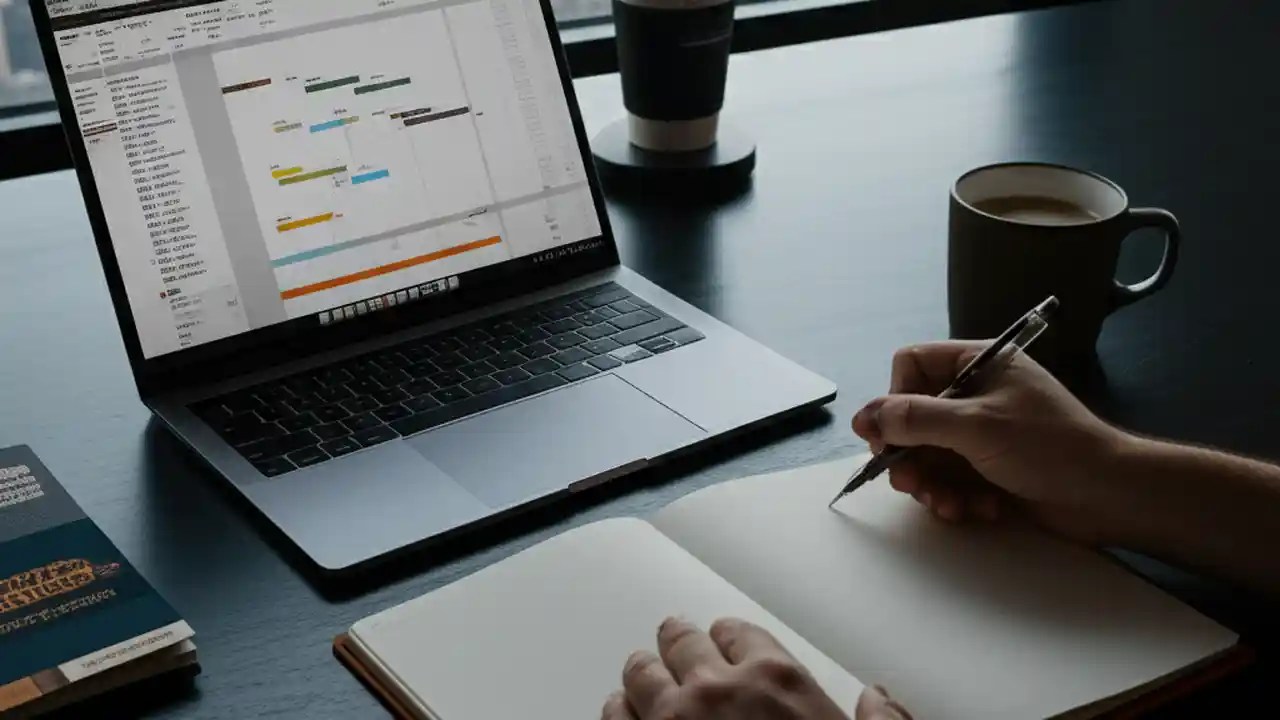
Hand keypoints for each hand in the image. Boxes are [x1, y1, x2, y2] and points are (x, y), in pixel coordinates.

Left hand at [603, 617, 910, 719]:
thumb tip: (878, 700)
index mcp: (774, 680)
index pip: (738, 634)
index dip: (730, 637)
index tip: (725, 638)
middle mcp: (715, 690)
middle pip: (682, 643)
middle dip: (678, 641)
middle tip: (673, 638)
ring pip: (641, 673)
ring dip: (643, 671)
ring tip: (641, 670)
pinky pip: (615, 715)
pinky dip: (619, 710)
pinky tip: (622, 710)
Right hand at [851, 341, 1128, 543]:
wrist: (1109, 495)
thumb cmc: (1047, 446)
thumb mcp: (976, 426)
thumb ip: (914, 419)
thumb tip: (861, 418)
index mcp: (977, 364)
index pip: (910, 367)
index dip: (895, 400)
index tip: (893, 434)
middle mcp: (976, 394)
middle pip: (912, 418)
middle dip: (910, 455)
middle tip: (910, 483)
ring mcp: (982, 433)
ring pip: (927, 455)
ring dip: (933, 484)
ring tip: (949, 505)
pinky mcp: (990, 469)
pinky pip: (951, 479)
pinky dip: (957, 497)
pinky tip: (978, 510)